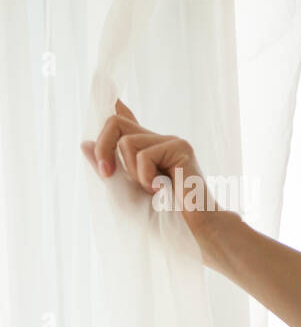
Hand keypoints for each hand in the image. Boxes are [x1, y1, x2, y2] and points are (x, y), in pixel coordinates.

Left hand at [81, 100, 218, 240]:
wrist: (191, 233)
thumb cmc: (162, 219)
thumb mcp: (123, 195)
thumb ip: (106, 168)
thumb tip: (83, 142)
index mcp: (145, 153)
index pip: (125, 120)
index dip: (115, 106)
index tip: (110, 93)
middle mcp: (158, 142)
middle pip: (115, 122)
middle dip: (103, 147)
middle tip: (107, 173)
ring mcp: (171, 143)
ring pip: (126, 140)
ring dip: (131, 172)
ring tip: (152, 190)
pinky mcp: (181, 147)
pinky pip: (144, 153)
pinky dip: (145, 177)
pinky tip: (162, 189)